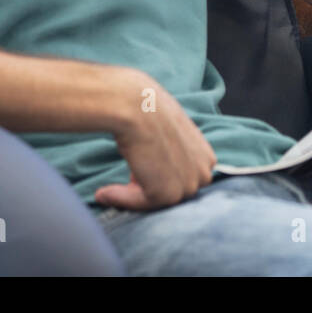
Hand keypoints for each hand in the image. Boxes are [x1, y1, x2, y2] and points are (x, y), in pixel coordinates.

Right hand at [95, 74, 217, 209]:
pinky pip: (140, 205)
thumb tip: (159, 168)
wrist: (136, 106)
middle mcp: (204, 173)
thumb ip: (174, 153)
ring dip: (133, 196)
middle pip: (172, 194)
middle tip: (129, 176)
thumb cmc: (149, 113)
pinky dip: (120, 199)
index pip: (185, 180)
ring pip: (155, 202)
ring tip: (113, 186)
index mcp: (207, 158)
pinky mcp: (167, 195)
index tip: (143, 169)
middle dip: (150, 186)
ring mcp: (188, 185)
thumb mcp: (173, 133)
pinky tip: (104, 191)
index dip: (162, 176)